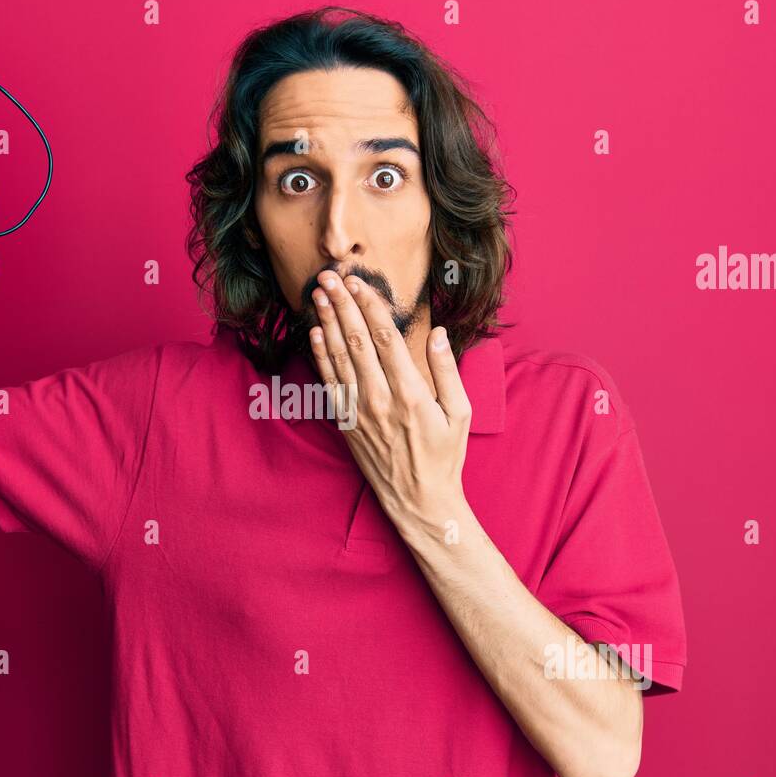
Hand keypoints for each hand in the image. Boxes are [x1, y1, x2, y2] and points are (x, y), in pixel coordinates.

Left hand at [307, 270, 471, 527]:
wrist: (418, 501)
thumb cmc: (444, 456)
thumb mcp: (460, 413)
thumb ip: (446, 372)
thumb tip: (439, 334)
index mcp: (410, 392)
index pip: (385, 338)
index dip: (370, 306)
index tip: (360, 281)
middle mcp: (379, 398)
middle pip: (355, 340)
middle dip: (342, 304)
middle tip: (329, 275)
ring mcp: (359, 411)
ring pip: (338, 357)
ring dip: (327, 322)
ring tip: (319, 294)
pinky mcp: (347, 423)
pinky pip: (329, 383)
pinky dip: (320, 356)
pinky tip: (315, 333)